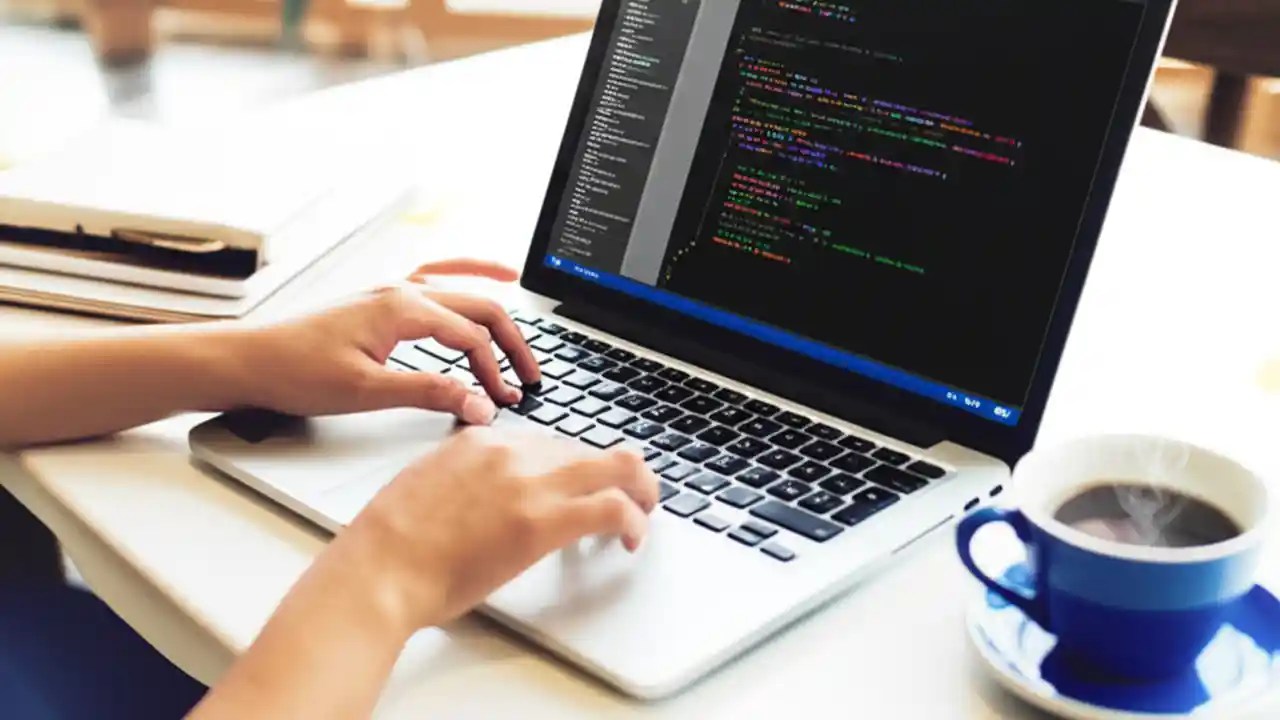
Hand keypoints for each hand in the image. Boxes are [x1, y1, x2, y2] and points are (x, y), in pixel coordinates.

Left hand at [235, 259, 540, 423]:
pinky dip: (465, 275)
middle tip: (531, 378)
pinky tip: (483, 277)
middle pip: (478, 307)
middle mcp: (401, 291)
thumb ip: (429, 393)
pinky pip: (434, 278)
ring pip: (461, 291)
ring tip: (524, 330)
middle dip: (511, 344)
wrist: (247, 360)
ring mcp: (390, 292)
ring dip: (495, 312)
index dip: (495, 371)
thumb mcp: (367, 391)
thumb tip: (478, 404)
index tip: (505, 401)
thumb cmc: (296, 373)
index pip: (471, 336)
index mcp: (402, 309)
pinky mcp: (378, 301)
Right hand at [336, 427, 659, 631]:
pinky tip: (630, 538)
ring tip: (642, 513)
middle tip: (631, 495)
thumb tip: (487, 498)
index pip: (549, 442)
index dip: (573, 468)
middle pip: (586, 448)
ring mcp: (530, 483)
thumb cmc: (391, 543)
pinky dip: (632, 520)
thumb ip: (465, 479)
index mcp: (480, 439)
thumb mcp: (427, 485)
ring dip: (638, 490)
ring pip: (616, 467)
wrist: (380, 568)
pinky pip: (612, 507)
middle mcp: (510, 451)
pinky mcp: (545, 521)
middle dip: (616, 473)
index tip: (581, 486)